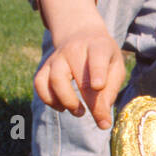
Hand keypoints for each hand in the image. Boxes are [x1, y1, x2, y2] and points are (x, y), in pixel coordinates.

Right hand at [36, 0, 124, 129]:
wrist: (80, 34)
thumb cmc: (103, 57)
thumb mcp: (116, 67)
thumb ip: (111, 91)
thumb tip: (103, 120)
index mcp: (98, 46)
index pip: (97, 57)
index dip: (97, 72)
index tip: (98, 86)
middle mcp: (74, 49)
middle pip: (77, 75)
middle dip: (87, 101)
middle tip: (99, 118)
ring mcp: (57, 57)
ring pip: (54, 79)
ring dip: (67, 101)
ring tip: (79, 111)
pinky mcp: (44, 66)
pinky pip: (40, 84)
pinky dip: (49, 100)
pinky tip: (62, 107)